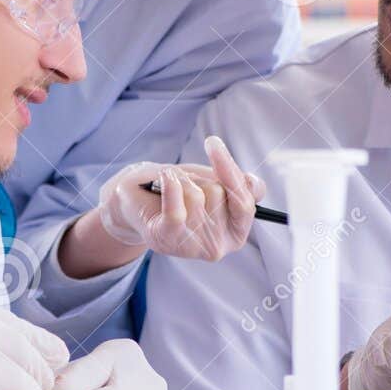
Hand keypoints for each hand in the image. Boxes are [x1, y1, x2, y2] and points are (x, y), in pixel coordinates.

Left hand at [98, 135, 265, 261]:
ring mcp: (195, 246)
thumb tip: (253, 184)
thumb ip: (240, 184)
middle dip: (200, 178)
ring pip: (196, 196)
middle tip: (185, 183)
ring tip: (168, 189)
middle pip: (220, 192)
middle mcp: (220, 244)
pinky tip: (164, 177)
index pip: (247, 196)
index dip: (231, 169)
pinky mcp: (169, 240)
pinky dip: (170, 188)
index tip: (212, 143)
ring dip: (180, 182)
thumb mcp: (214, 181)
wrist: (137, 201)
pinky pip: (176, 211)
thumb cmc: (180, 190)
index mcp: (236, 230)